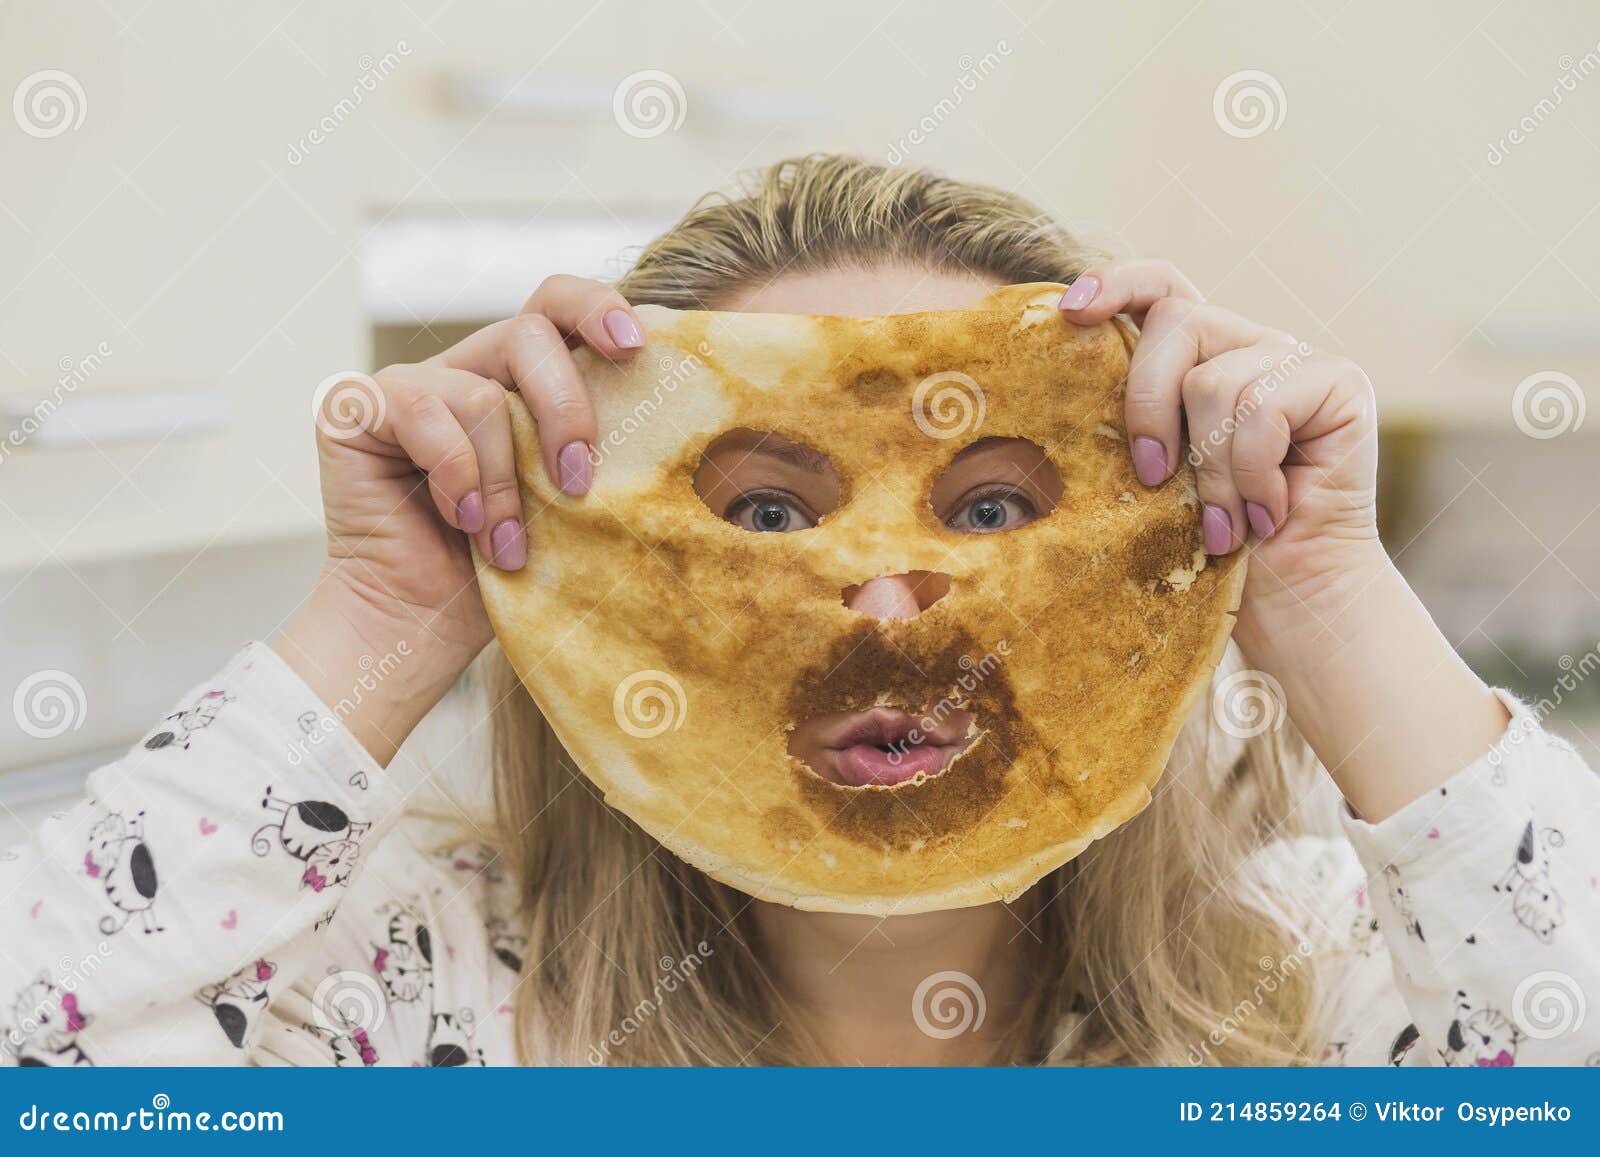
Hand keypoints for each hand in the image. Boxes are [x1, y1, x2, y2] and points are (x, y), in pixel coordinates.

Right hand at [274, 276, 644, 763]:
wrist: (422, 630)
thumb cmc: (508, 572)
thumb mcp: (572, 501)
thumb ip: (600, 445)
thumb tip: (681, 416)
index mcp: (520, 378)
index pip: (558, 306)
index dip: (597, 306)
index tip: (636, 346)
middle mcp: (463, 367)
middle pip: (529, 332)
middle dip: (566, 408)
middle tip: (579, 481)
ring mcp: (406, 384)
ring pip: (482, 395)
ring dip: (505, 482)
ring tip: (505, 544)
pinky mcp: (354, 408)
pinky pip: (422, 413)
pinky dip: (455, 474)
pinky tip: (461, 521)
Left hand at [1060, 260, 1505, 819]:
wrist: (1290, 603)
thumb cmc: (1206, 552)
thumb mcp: (1149, 483)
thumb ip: (1126, 428)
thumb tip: (1052, 398)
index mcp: (1195, 359)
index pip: (1159, 286)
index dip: (1116, 282)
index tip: (1070, 309)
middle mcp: (1247, 345)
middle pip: (1177, 321)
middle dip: (1147, 404)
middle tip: (1150, 479)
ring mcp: (1296, 359)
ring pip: (1214, 381)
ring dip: (1210, 471)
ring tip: (1222, 526)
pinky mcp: (1340, 382)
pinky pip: (1264, 406)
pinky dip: (1251, 474)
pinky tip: (1266, 516)